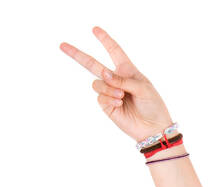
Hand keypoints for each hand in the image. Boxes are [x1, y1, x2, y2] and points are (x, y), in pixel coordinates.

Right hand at [60, 26, 173, 142]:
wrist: (153, 128)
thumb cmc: (153, 106)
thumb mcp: (143, 88)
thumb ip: (122, 80)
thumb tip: (104, 74)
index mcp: (127, 71)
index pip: (114, 51)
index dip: (105, 40)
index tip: (95, 29)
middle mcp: (116, 80)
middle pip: (93, 64)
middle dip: (77, 54)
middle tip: (62, 45)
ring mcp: (110, 92)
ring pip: (97, 83)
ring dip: (108, 88)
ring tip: (122, 96)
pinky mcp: (107, 105)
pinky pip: (100, 97)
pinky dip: (109, 98)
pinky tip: (119, 103)